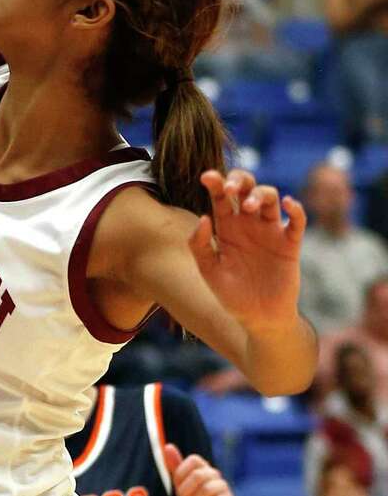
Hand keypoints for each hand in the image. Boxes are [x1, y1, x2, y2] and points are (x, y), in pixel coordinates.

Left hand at [164, 444, 233, 495]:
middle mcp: (214, 473)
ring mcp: (223, 486)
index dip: (182, 472)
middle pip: (198, 475)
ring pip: (206, 490)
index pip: (194, 459)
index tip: (178, 486)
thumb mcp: (180, 482)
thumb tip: (168, 446)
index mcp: (202, 466)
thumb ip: (175, 465)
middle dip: (186, 492)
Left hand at [187, 170, 305, 333]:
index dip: (215, 183)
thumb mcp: (209, 270)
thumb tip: (204, 217)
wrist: (258, 319)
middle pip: (246, 188)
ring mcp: (270, 232)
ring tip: (250, 206)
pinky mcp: (290, 245)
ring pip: (270, 198)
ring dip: (261, 194)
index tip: (207, 176)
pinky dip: (296, 210)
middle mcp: (248, 224)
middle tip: (230, 189)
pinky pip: (297, 222)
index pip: (220, 197)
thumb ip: (200, 245)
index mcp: (226, 226)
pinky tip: (288, 204)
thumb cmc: (230, 294)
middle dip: (239, 180)